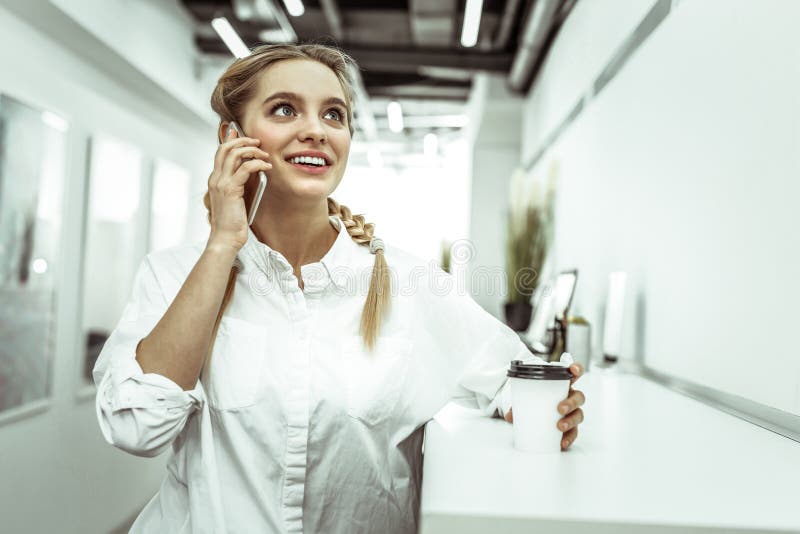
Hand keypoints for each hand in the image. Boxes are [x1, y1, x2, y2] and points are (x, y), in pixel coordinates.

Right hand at [206, 128, 271, 252]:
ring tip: (264, 155)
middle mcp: (215, 178)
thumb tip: (252, 170)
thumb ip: (239, 183)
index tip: (247, 138)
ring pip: (234, 153)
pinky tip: (267, 167)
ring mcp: (221, 183)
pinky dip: (258, 163)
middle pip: (225, 148)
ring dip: (252, 150)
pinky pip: (246, 168)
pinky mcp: (231, 189)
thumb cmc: (232, 223)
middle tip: (258, 143)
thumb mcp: (235, 198)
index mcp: (215, 180)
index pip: (220, 152)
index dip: (233, 141)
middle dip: (243, 140)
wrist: (225, 238)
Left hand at [503, 362, 585, 451]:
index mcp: (562, 385)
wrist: (535, 414)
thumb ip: (518, 405)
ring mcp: (572, 412)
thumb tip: (510, 416)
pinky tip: (562, 442)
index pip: (574, 374)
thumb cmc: (535, 400)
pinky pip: (574, 433)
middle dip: (571, 402)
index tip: (573, 370)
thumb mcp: (526, 398)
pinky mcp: (571, 427)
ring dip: (571, 420)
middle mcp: (570, 397)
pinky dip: (569, 438)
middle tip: (560, 408)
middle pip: (579, 397)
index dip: (577, 370)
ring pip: (579, 415)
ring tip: (560, 426)